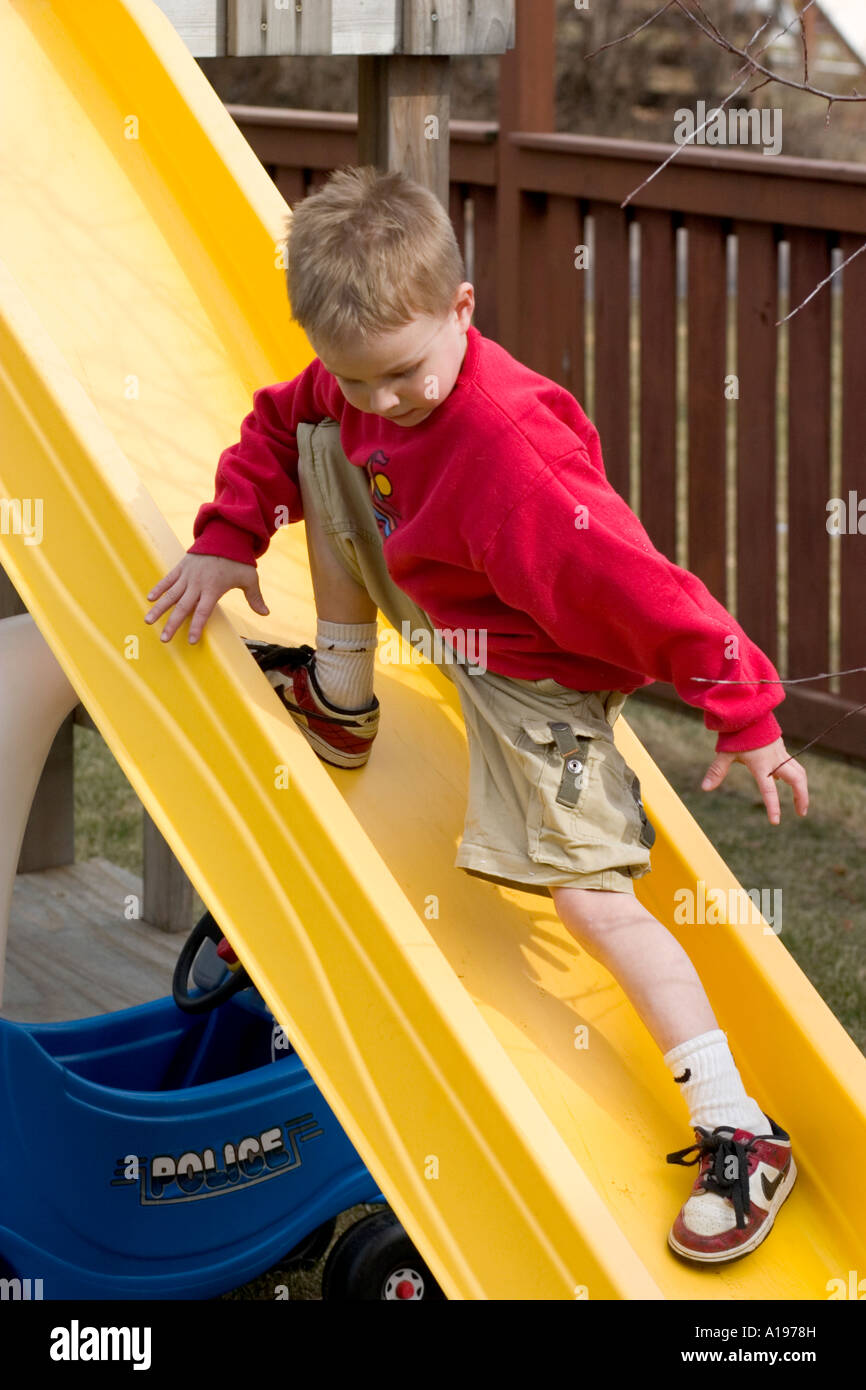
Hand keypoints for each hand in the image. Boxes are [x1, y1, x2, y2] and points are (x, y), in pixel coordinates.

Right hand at [145, 553, 268, 643]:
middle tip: (164, 639)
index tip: (191, 641)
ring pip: (171, 594)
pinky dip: (159, 588)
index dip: (197, 627)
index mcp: (213, 588)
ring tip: (148, 621)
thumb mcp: (249, 578)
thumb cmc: (238, 559)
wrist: (225, 535)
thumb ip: (255, 598)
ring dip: (159, 608)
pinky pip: (168, 579)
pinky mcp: (181, 567)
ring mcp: (187, 575)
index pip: (203, 612)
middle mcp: (197, 584)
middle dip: (172, 624)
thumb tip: (265, 614)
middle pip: (182, 607)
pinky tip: (149, 598)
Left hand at [701, 737, 807, 824]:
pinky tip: (782, 782)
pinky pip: (791, 764)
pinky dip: (793, 775)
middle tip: (801, 813)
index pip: (769, 790)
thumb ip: (717, 771)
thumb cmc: (736, 733)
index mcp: (761, 764)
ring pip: (798, 772)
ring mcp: (780, 752)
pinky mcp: (781, 747)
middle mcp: (774, 759)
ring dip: (802, 788)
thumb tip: (705, 788)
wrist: (748, 710)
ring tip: (800, 804)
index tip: (775, 821)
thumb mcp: (725, 753)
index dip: (773, 807)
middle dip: (802, 797)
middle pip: (797, 780)